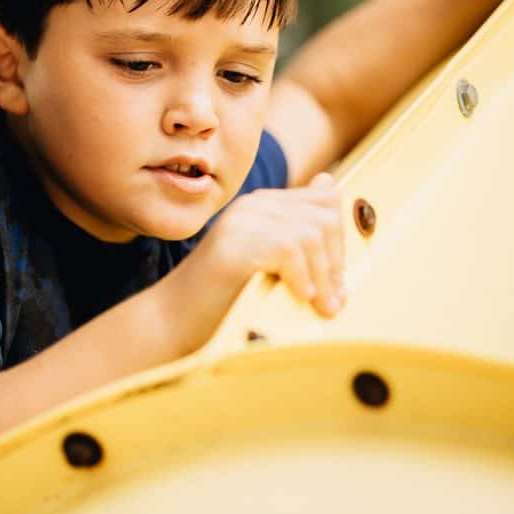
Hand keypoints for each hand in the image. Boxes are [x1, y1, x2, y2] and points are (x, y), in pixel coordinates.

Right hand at [188, 172, 346, 320]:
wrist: (173, 320)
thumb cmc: (223, 299)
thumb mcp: (271, 266)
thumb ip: (300, 239)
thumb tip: (334, 193)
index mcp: (263, 205)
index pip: (325, 201)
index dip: (340, 242)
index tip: (337, 281)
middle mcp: (252, 205)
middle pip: (324, 216)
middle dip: (337, 261)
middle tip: (335, 299)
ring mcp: (241, 222)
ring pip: (310, 234)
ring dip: (324, 276)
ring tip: (323, 307)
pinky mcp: (233, 244)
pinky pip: (287, 250)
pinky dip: (301, 278)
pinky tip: (299, 298)